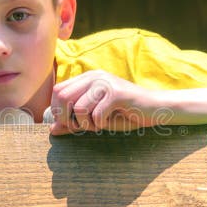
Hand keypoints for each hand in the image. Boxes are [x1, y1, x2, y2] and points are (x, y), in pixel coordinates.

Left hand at [49, 70, 171, 134]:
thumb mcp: (95, 119)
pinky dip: (101, 124)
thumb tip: (52, 130)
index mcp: (86, 78)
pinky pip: (96, 114)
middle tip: (82, 127)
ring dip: (86, 124)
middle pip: (62, 97)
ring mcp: (105, 83)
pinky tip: (111, 121)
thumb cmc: (124, 114)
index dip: (57, 111)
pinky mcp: (116, 93)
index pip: (57, 91)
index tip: (70, 123)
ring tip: (99, 125)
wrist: (155, 110)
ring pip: (79, 108)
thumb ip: (73, 122)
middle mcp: (94, 76)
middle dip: (67, 119)